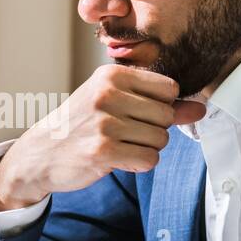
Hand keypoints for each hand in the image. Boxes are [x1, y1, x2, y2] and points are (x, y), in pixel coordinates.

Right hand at [0, 64, 205, 210]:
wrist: (40, 154)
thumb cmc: (81, 125)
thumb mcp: (116, 104)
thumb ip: (160, 104)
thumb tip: (200, 109)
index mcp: (111, 75)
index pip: (169, 88)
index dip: (161, 106)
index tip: (138, 113)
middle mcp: (107, 95)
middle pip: (167, 115)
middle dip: (154, 130)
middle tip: (126, 133)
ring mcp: (104, 123)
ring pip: (160, 139)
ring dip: (145, 149)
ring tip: (119, 145)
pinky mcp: (103, 151)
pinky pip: (149, 160)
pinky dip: (139, 165)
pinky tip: (118, 159)